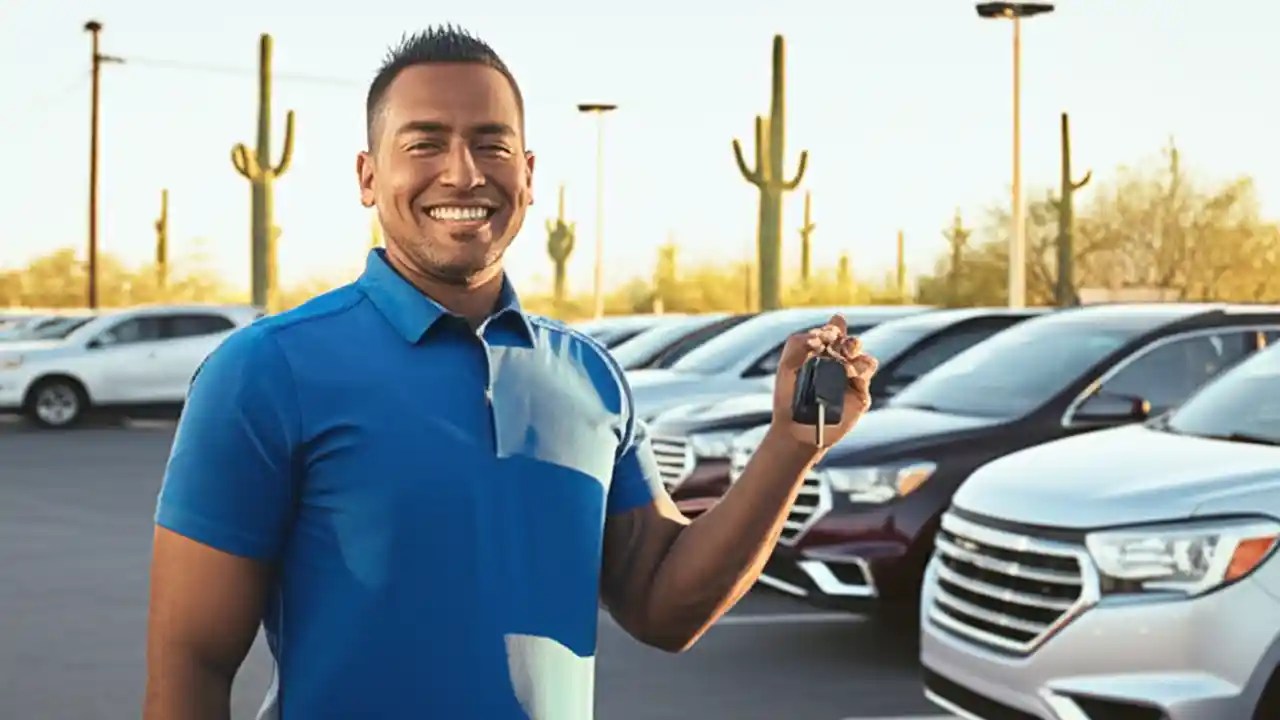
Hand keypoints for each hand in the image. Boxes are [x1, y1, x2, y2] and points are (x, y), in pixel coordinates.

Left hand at [771, 313, 878, 449]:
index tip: (826, 335)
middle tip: (836, 345)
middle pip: (852, 342)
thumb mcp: (787, 366)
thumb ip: (798, 343)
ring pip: (864, 358)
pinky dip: (860, 370)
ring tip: (843, 361)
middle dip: (847, 340)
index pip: (835, 331)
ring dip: (856, 355)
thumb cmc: (788, 397)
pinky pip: (867, 376)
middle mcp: (839, 364)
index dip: (834, 327)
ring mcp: (850, 379)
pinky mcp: (860, 394)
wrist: (795, 427)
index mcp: (822, 354)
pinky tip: (849, 374)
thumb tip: (821, 334)